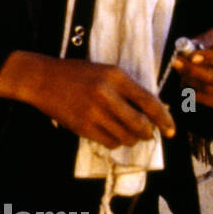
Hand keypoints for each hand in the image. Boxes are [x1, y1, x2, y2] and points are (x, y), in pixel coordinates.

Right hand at [0, 51, 175, 148]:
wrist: (41, 79)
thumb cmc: (74, 73)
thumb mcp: (104, 71)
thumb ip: (127, 88)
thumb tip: (151, 110)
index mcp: (115, 76)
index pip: (149, 102)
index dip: (164, 118)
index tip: (171, 129)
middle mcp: (106, 94)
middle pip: (140, 124)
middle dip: (149, 133)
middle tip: (149, 134)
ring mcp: (93, 112)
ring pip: (126, 137)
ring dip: (132, 139)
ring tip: (129, 134)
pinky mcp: (82, 126)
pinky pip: (109, 142)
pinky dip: (115, 142)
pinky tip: (112, 134)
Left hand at [172, 24, 212, 111]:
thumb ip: (206, 41)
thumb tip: (191, 54)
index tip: (192, 56)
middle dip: (196, 70)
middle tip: (176, 62)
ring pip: (210, 89)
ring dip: (190, 78)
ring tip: (180, 67)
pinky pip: (204, 99)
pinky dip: (190, 89)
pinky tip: (186, 79)